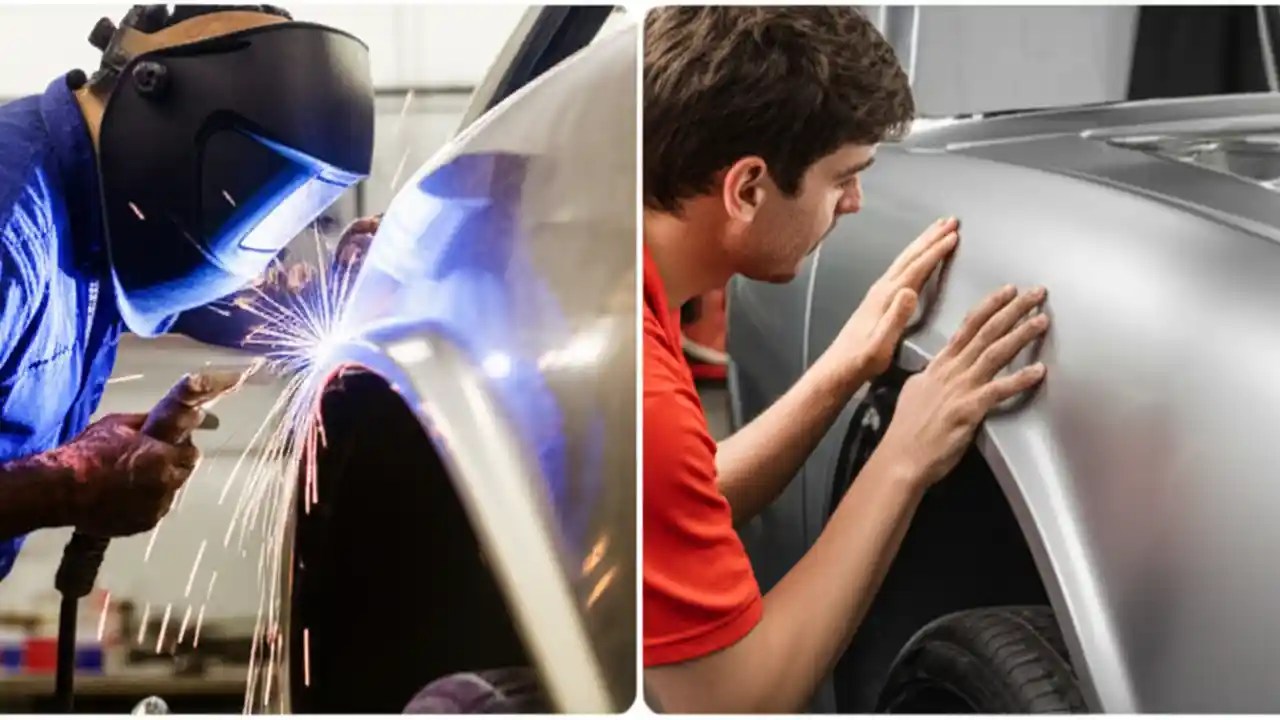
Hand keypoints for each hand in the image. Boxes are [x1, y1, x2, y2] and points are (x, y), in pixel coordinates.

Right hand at [47, 413, 200, 536]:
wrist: (60, 489)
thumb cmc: (87, 453)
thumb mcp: (117, 425)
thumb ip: (147, 423)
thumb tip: (163, 421)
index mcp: (164, 459)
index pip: (190, 453)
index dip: (179, 448)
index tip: (167, 446)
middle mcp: (166, 486)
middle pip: (181, 474)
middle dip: (169, 467)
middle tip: (148, 462)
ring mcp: (155, 509)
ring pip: (166, 494)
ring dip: (156, 487)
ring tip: (130, 481)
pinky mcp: (141, 525)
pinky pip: (150, 511)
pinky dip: (142, 504)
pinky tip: (122, 497)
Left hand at [822, 218, 959, 385]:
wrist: (838, 368)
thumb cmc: (862, 360)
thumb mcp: (880, 343)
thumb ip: (896, 318)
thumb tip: (910, 291)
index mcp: (887, 297)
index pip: (916, 267)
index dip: (936, 250)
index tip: (954, 235)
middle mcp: (881, 289)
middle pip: (910, 256)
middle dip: (931, 237)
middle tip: (951, 220)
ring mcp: (877, 292)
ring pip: (904, 260)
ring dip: (922, 243)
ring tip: (937, 230)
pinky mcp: (876, 300)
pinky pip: (900, 269)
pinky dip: (913, 258)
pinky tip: (916, 260)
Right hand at [875, 284, 1048, 489]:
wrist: (901, 456)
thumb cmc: (907, 431)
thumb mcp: (914, 392)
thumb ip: (931, 378)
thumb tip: (936, 371)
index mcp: (938, 366)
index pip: (967, 327)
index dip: (989, 307)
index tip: (1007, 292)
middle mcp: (951, 371)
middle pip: (985, 332)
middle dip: (1012, 310)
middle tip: (1036, 293)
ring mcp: (960, 388)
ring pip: (994, 353)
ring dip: (1020, 335)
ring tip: (1041, 320)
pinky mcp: (970, 409)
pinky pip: (999, 390)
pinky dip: (1020, 379)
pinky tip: (1039, 371)